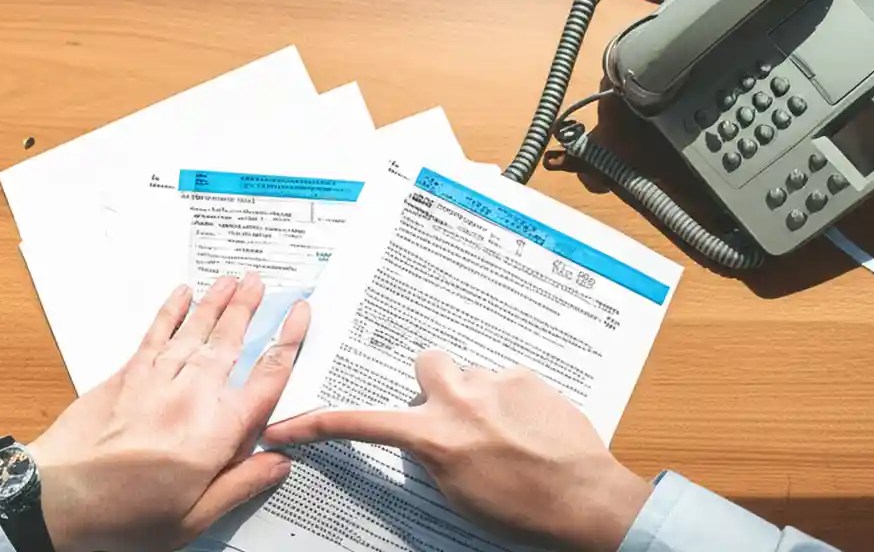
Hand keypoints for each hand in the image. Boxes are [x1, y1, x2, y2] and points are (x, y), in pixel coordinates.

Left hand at [28, 272, 310, 551]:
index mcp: (216, 432)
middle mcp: (191, 396)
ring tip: (234, 279)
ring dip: (216, 302)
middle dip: (249, 308)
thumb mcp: (194, 519)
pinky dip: (170, 312)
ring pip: (195, 331)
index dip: (289, 341)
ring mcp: (156, 381)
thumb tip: (279, 461)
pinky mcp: (126, 376)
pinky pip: (155, 334)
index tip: (301, 315)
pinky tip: (182, 294)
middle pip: (230, 342)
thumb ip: (240, 484)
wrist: (57, 500)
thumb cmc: (123, 517)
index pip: (267, 378)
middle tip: (262, 281)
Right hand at [262, 349, 650, 551]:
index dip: (318, 424)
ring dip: (480, 396)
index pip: (362, 424)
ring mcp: (496, 383)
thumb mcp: (457, 494)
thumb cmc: (523, 509)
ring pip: (472, 375)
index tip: (286, 425)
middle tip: (456, 413)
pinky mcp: (527, 376)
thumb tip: (426, 434)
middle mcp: (459, 401)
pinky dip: (514, 402)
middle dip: (434, 381)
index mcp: (435, 438)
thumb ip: (432, 455)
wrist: (587, 501)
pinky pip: (507, 381)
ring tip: (507, 433)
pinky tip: (531, 428)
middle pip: (426, 363)